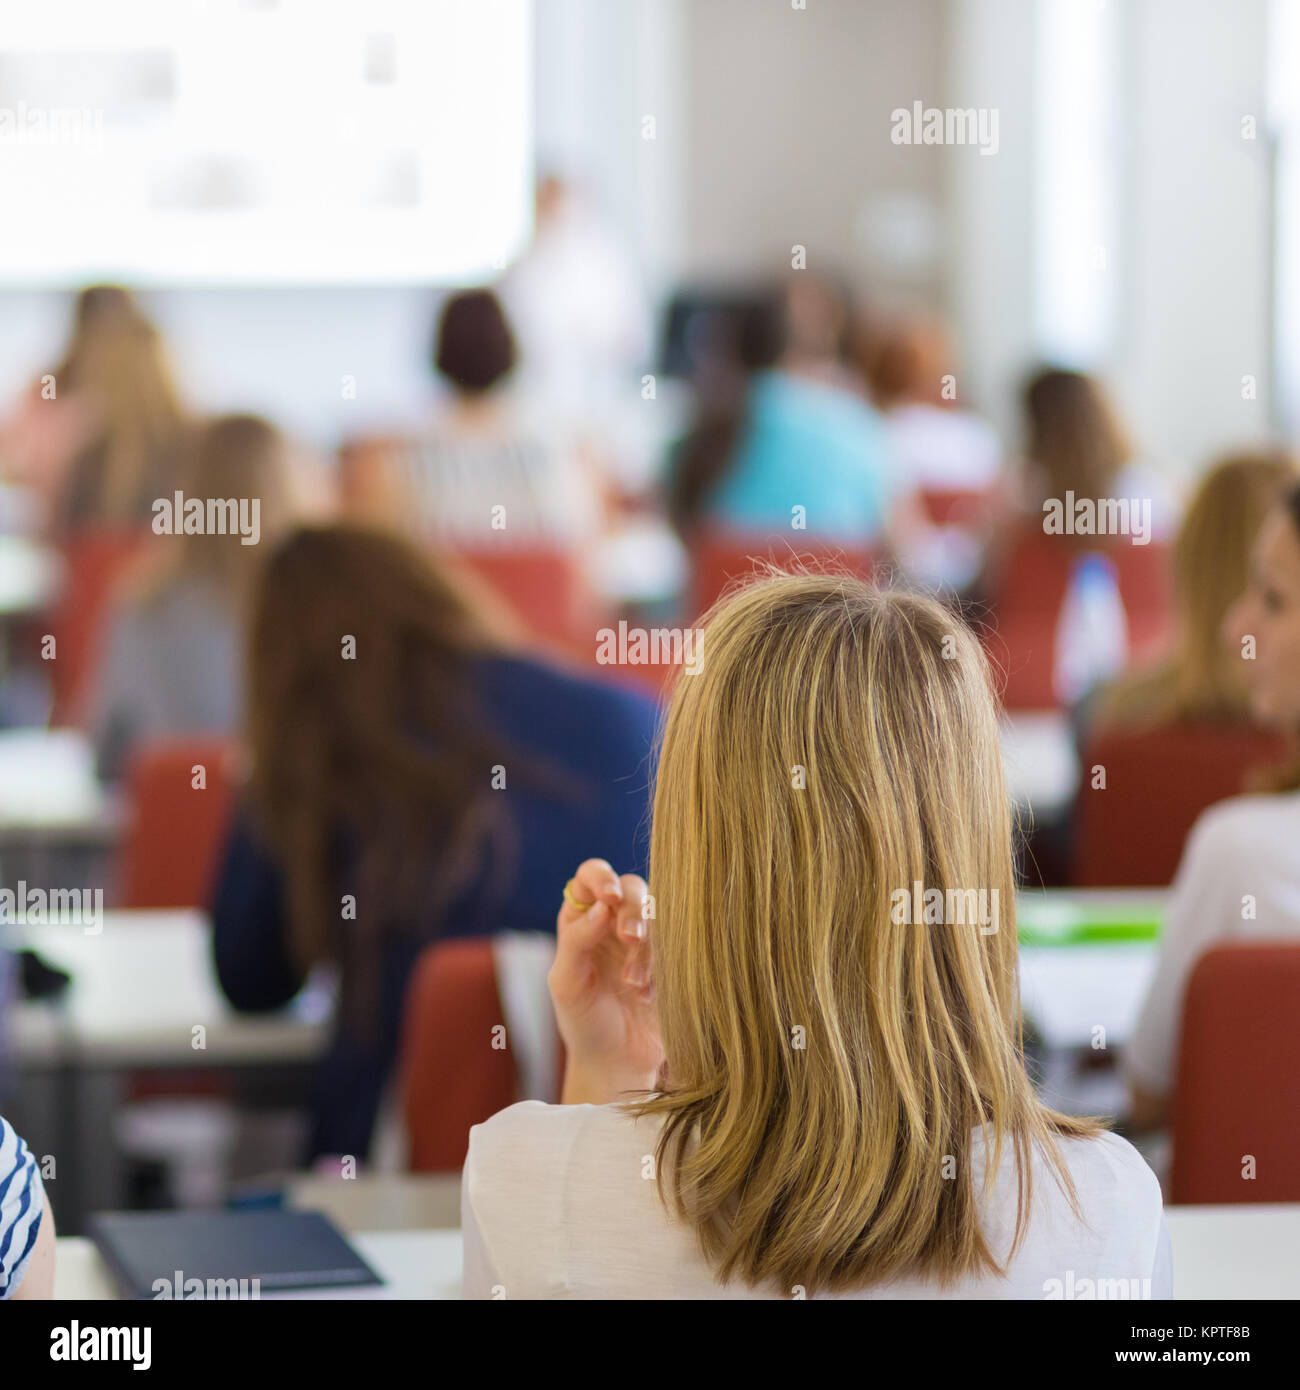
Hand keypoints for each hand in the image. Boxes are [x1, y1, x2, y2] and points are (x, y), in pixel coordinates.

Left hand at [549, 859, 662, 1103]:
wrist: (618, 1064)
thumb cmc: (584, 1022)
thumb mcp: (566, 983)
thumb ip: (577, 940)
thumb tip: (602, 905)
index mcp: (581, 920)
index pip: (590, 876)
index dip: (601, 877)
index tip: (609, 897)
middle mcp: (613, 922)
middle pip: (631, 887)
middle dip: (633, 909)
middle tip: (630, 938)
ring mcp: (645, 940)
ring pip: (658, 913)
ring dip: (647, 944)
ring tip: (634, 983)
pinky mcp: (671, 959)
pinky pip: (677, 942)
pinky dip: (663, 965)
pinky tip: (647, 995)